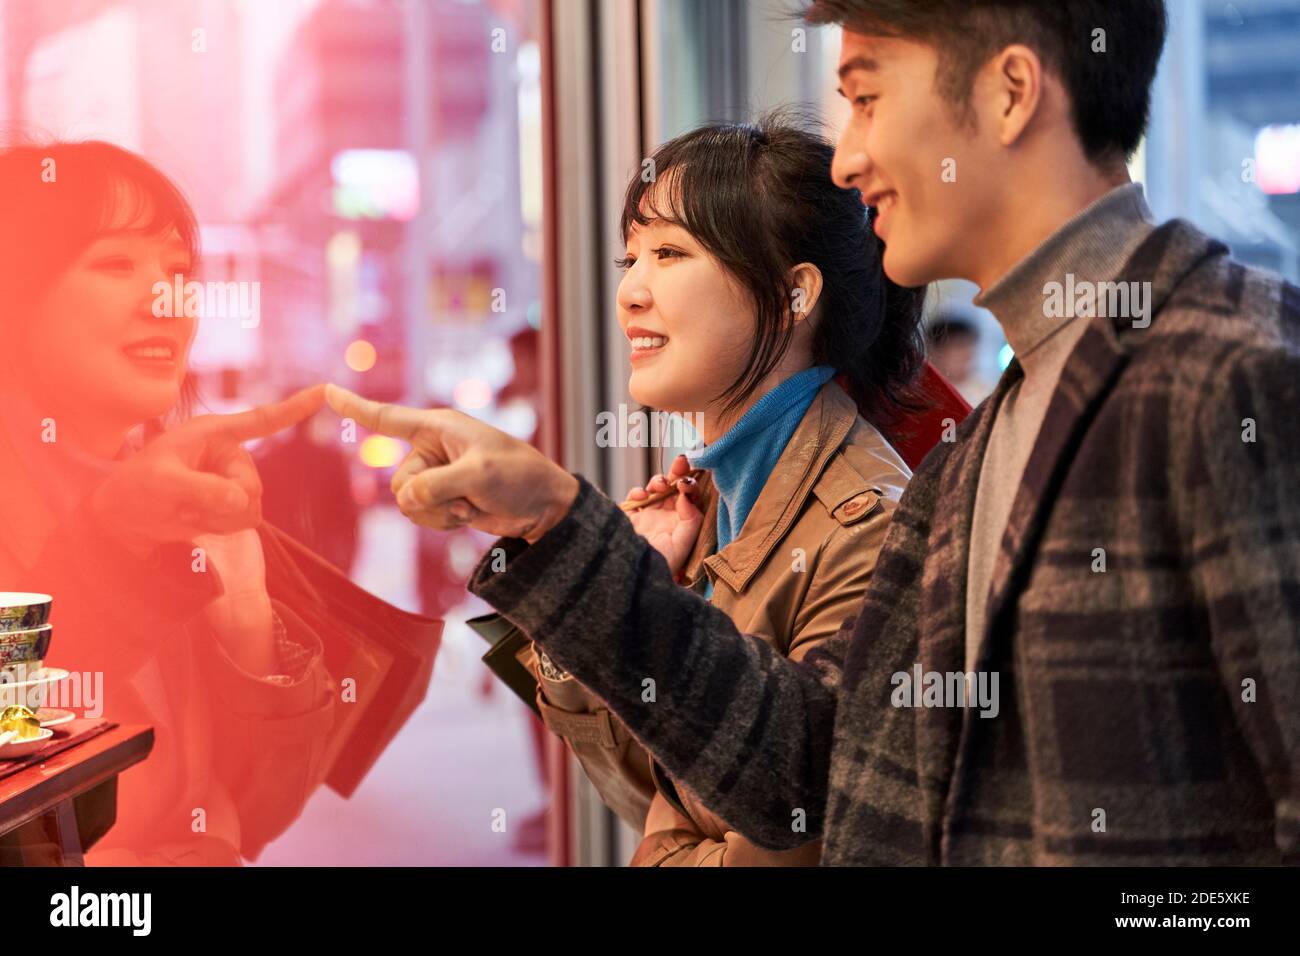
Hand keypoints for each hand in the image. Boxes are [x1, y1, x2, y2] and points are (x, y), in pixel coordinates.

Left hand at [89, 386, 325, 553]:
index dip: (295, 407)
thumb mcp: (159, 483)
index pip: (261, 419)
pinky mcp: (234, 504)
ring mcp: (234, 480)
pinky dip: (220, 527)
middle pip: (251, 485)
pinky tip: (195, 520)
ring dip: (217, 517)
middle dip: (220, 503)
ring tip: (185, 511)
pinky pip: (247, 520)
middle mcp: (230, 454)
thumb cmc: (134, 487)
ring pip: (252, 506)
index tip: (327, 390)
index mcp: (213, 433)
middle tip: (184, 505)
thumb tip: (241, 501)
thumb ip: (201, 490)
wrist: (125, 517)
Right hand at [324, 384, 578, 542]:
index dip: (355, 406)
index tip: (326, 390)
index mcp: (438, 426)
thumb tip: (407, 500)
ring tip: (470, 505)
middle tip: (465, 496)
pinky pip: (421, 516)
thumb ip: (436, 486)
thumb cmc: (518, 476)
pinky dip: (443, 522)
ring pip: (407, 503)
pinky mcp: (443, 498)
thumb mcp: (478, 476)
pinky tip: (468, 514)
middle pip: (399, 482)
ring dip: (437, 513)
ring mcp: (437, 475)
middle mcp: (432, 448)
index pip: (387, 417)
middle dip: (428, 498)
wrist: (542, 505)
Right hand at [622, 454, 702, 576]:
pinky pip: (635, 496)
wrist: (628, 574)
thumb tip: (686, 495)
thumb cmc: (658, 565)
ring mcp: (647, 515)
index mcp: (681, 524)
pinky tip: (642, 496)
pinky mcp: (629, 515)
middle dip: (678, 472)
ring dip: (659, 480)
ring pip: (655, 488)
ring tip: (660, 484)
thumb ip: (690, 519)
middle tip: (682, 460)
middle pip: (674, 488)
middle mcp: (665, 518)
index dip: (690, 486)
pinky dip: (638, 491)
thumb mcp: (682, 545)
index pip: (689, 498)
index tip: (687, 483)